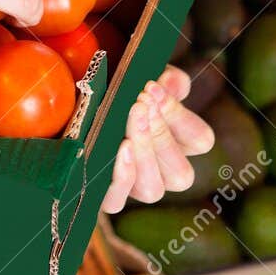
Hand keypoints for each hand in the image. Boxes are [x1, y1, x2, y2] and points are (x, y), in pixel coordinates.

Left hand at [101, 66, 214, 212]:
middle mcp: (163, 171)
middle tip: (139, 104)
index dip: (178, 116)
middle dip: (159, 135)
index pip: (200, 140)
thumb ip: (165, 78)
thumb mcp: (143, 73)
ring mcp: (135, 187)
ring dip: (143, 155)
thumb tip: (169, 82)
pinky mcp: (105, 195)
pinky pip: (116, 201)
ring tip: (129, 129)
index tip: (151, 88)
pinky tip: (118, 151)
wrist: (75, 96)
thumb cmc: (117, 83)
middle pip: (180, 172)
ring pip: (152, 189)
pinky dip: (120, 179)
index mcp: (181, 141)